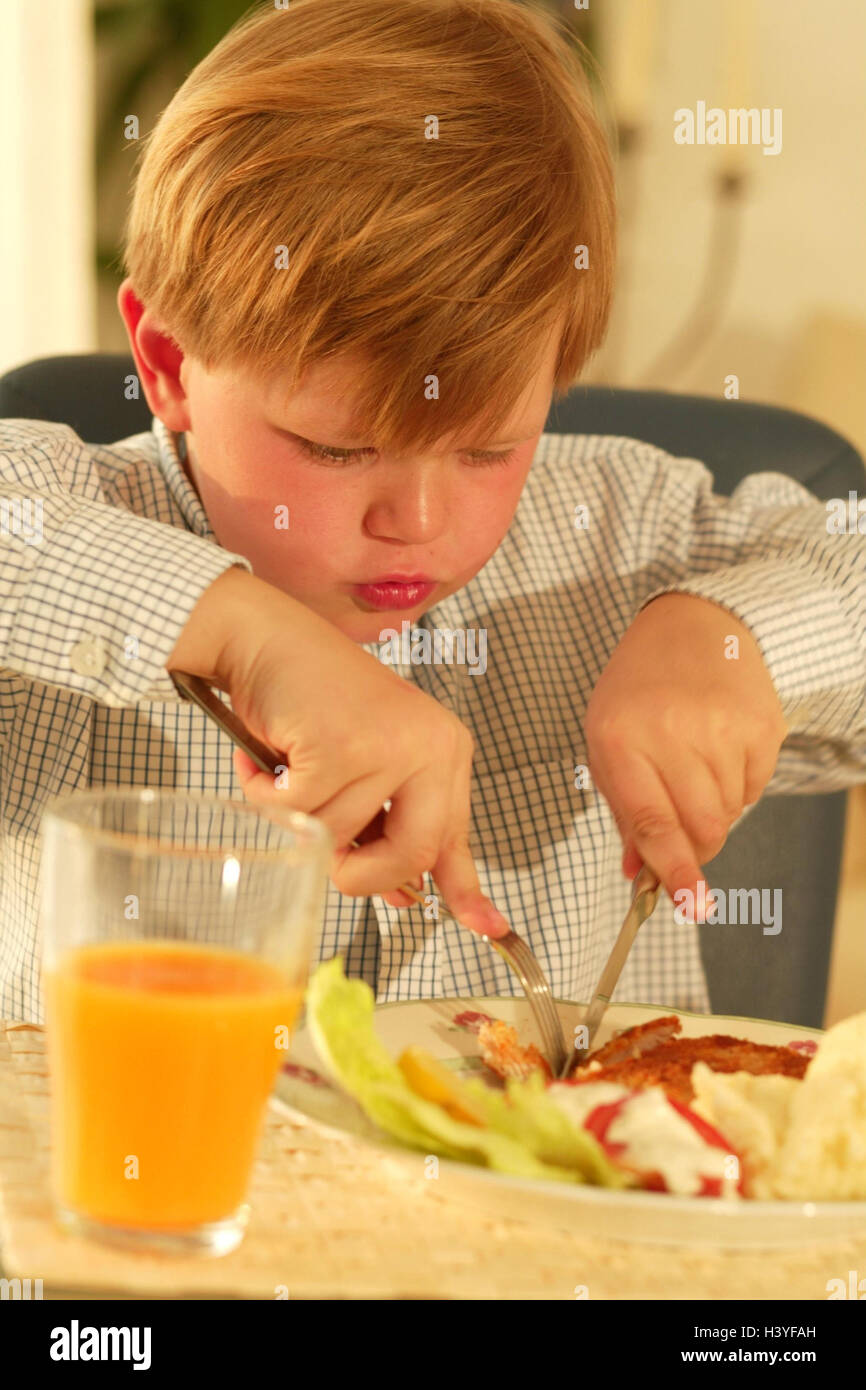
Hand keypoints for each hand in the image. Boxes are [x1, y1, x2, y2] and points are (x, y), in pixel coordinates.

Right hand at [167, 567, 508, 937]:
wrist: (265, 637)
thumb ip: (393, 826)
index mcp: (446, 751)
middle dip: (360, 874)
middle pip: (412, 856)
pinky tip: (265, 759)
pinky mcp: (341, 745)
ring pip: (339, 839)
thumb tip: (410, 897)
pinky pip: (299, 815)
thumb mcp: (370, 766)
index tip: (489, 927)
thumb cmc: (312, 700)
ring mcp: (390, 744)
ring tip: (286, 772)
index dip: (465, 890)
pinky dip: (266, 796)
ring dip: (297, 820)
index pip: (456, 837)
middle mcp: (432, 745)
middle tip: (329, 853)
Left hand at [584, 593, 787, 907]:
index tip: (690, 905)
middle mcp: (672, 731)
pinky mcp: (762, 724)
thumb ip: (624, 812)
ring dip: (715, 811)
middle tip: (687, 835)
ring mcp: (722, 726)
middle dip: (696, 848)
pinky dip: (739, 786)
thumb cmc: (638, 692)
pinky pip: (756, 789)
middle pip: (700, 827)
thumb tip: (639, 874)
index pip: (652, 823)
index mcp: (620, 739)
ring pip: (730, 812)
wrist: (692, 626)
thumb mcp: (607, 744)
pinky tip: (720, 750)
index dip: (673, 872)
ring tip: (695, 768)